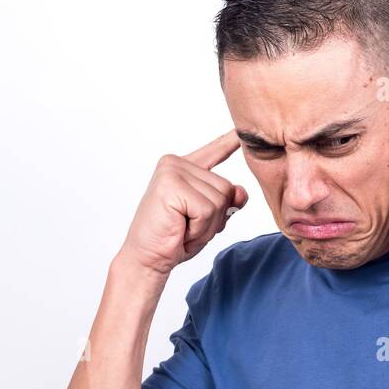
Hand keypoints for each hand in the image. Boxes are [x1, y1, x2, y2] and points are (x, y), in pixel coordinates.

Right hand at [116, 129, 248, 276]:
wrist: (149, 259)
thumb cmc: (176, 238)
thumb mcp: (210, 218)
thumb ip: (227, 200)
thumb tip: (240, 192)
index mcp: (184, 168)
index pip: (213, 152)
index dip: (228, 141)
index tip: (240, 129)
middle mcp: (176, 163)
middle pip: (226, 188)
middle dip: (216, 217)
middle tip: (188, 226)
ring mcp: (172, 171)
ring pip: (220, 199)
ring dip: (207, 224)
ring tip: (183, 227)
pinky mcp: (171, 186)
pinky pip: (207, 210)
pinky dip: (199, 227)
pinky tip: (180, 229)